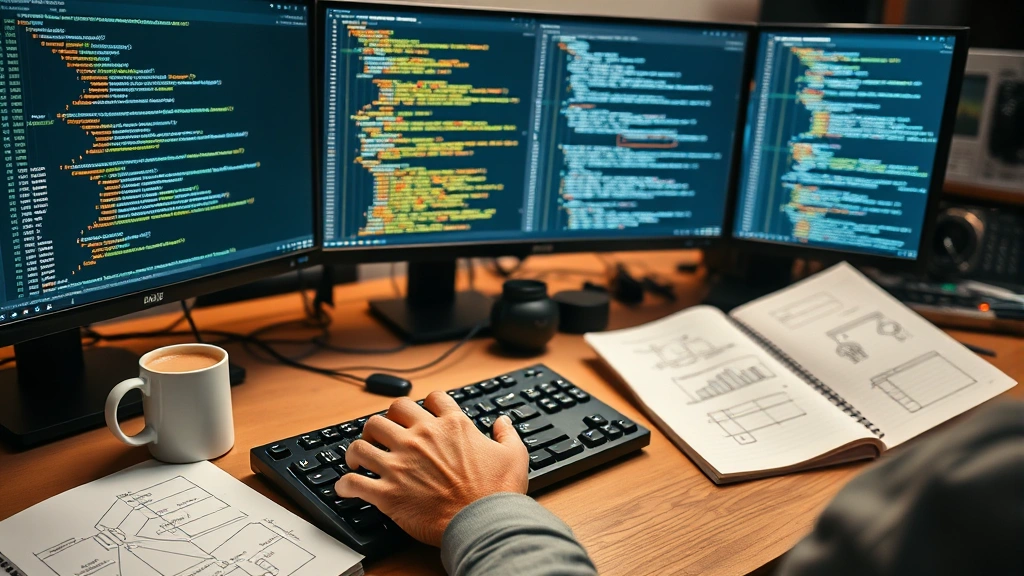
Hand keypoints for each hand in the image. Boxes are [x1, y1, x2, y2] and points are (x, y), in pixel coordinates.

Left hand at [335, 391, 529, 546]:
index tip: (419, 415)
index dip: (423, 404)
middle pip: (389, 412)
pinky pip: (353, 483)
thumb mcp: (514, 455)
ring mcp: (401, 463)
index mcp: (451, 425)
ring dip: (358, 449)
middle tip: (384, 435)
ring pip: (362, 442)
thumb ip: (507, 434)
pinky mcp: (387, 492)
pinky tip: (347, 488)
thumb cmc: (498, 492)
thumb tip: (503, 422)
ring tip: (359, 458)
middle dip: (385, 421)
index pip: (431, 398)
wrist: (484, 524)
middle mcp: (422, 438)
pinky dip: (345, 485)